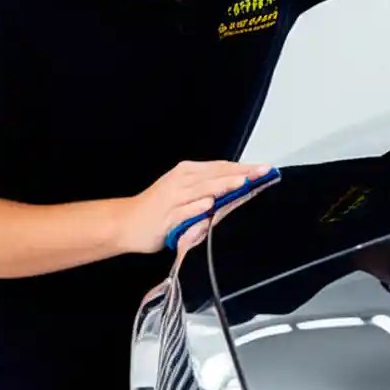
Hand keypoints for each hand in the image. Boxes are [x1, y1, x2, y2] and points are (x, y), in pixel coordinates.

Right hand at [116, 161, 271, 253]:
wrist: (125, 222)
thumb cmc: (159, 208)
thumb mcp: (184, 192)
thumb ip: (208, 189)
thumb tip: (238, 186)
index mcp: (187, 172)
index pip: (221, 167)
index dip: (243, 167)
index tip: (265, 168)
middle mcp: (181, 181)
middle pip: (216, 175)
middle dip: (240, 174)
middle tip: (262, 172)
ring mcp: (173, 198)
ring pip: (202, 189)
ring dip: (222, 186)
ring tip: (242, 183)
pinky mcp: (166, 217)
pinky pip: (184, 212)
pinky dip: (196, 209)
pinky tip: (209, 206)